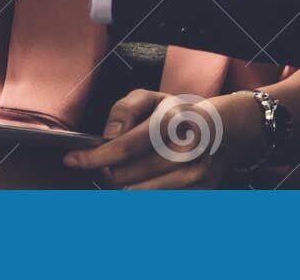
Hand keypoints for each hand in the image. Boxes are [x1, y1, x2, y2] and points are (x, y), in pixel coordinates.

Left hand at [62, 90, 262, 188]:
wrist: (227, 130)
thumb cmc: (182, 113)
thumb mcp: (153, 97)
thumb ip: (124, 109)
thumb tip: (109, 135)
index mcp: (173, 121)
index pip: (126, 146)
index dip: (95, 156)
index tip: (72, 160)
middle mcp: (186, 151)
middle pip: (127, 175)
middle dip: (106, 170)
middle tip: (105, 161)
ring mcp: (194, 176)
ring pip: (137, 193)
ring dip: (121, 184)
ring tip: (122, 170)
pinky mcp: (199, 193)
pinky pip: (155, 202)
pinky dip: (139, 193)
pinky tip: (139, 181)